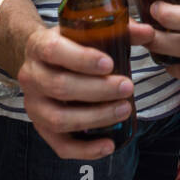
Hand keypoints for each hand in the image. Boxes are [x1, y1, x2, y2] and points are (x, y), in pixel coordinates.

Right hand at [15, 24, 151, 159]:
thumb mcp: (87, 31)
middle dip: (98, 90)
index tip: (110, 64)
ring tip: (125, 109)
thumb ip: (118, 30)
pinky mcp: (41, 129)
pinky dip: (85, 150)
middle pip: (60, 86)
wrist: (42, 61)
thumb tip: (148, 33)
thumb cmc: (71, 45)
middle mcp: (30, 76)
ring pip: (59, 119)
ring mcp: (33, 106)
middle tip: (128, 87)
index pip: (54, 51)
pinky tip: (109, 145)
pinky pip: (61, 146)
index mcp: (39, 46)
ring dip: (95, 117)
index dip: (82, 59)